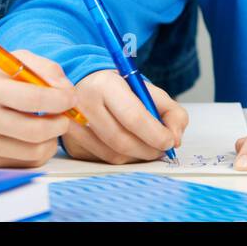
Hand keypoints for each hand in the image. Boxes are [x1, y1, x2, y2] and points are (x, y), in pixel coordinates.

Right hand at [0, 49, 75, 167]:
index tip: (71, 98)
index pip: (35, 98)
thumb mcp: (9, 61)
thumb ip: (44, 68)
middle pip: (37, 131)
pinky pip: (26, 163)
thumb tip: (68, 91)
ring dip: (52, 139)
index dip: (61, 99)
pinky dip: (39, 151)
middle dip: (61, 123)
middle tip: (64, 115)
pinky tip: (35, 137)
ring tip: (50, 125)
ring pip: (35, 152)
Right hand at [60, 70, 186, 163]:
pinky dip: (122, 158)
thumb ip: (171, 111)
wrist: (87, 84)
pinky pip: (103, 160)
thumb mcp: (148, 90)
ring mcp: (73, 125)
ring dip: (137, 157)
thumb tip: (175, 139)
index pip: (132, 116)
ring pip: (113, 155)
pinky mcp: (71, 143)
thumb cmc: (119, 89)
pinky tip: (128, 147)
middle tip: (162, 149)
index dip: (155, 134)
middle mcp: (83, 103)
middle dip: (149, 150)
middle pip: (121, 141)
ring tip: (147, 147)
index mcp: (104, 84)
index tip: (169, 141)